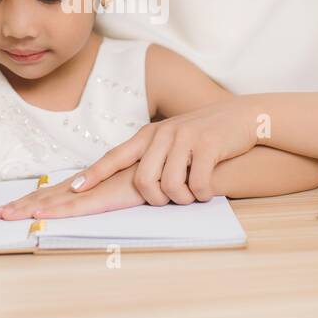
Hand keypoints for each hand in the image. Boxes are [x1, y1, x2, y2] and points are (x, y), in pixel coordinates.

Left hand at [0, 166, 145, 220]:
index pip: (50, 193)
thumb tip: (90, 197)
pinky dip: (56, 211)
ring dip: (27, 209)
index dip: (28, 200)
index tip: (8, 207)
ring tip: (5, 215)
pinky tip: (40, 215)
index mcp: (85, 182)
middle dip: (19, 205)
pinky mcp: (104, 195)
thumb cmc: (148, 170)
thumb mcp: (120, 183)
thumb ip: (105, 189)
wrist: (168, 156)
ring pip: (53, 201)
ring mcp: (92, 188)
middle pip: (45, 195)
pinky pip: (76, 206)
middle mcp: (83, 184)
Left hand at [69, 98, 258, 203]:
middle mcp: (163, 134)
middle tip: (172, 200)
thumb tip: (132, 181)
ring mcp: (185, 138)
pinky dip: (203, 193)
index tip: (73, 189)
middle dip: (156, 199)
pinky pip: (198, 184)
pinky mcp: (208, 145)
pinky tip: (209, 189)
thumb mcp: (174, 140)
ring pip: (170, 186)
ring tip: (194, 195)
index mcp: (149, 135)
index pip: (114, 157)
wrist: (245, 117)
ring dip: (183, 199)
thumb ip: (152, 155)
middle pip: (143, 181)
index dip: (94, 174)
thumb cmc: (206, 135)